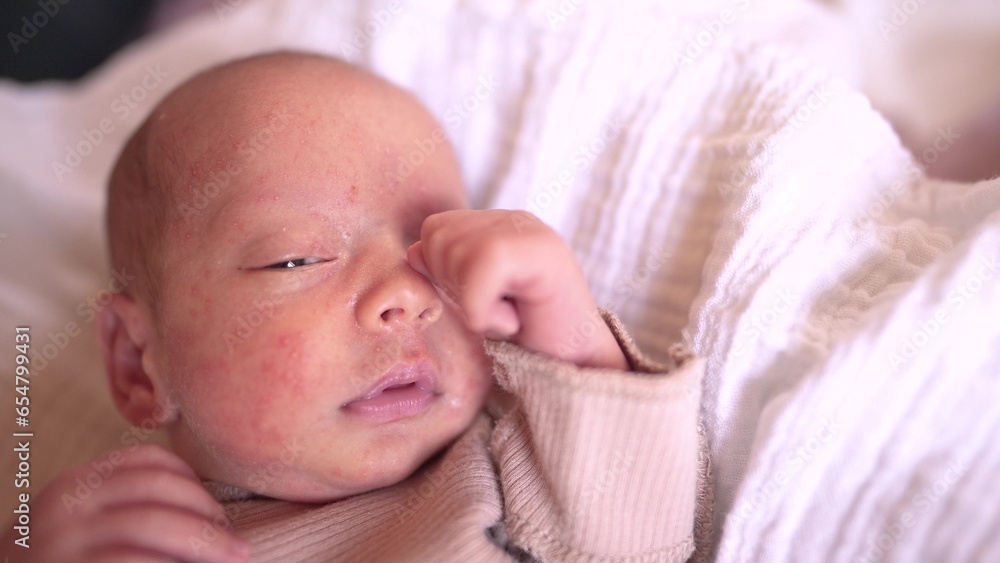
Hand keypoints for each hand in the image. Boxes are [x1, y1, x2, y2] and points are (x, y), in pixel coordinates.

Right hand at [1, 444, 249, 561]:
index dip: (193, 480)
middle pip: (159, 488)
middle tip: (237, 544)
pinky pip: (135, 561)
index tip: (217, 510)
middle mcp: (69, 502)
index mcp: (78, 482)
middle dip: (208, 514)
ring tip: (234, 557)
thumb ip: (124, 508)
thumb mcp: (80, 526)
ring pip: (154, 524)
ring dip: (204, 542)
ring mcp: (65, 539)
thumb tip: (207, 515)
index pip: (147, 459)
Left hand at [407, 209, 627, 369]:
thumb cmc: (527, 341)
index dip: (441, 274)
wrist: (578, 371)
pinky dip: (485, 310)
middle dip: (453, 284)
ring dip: (473, 300)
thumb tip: (414, 252)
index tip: (482, 302)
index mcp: (499, 226)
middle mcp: (515, 220)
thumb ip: (446, 272)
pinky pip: (479, 269)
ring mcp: (531, 232)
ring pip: (455, 251)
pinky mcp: (541, 251)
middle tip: (496, 309)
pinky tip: (515, 321)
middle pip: (437, 235)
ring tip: (508, 314)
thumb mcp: (475, 301)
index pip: (436, 230)